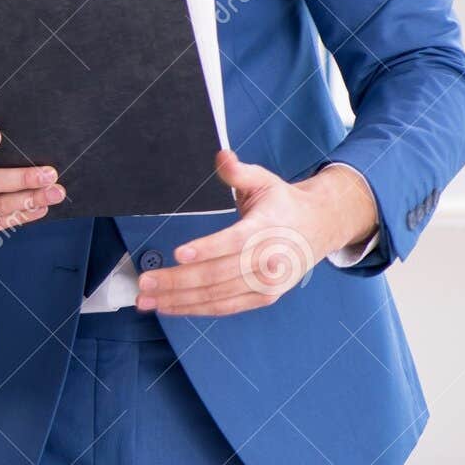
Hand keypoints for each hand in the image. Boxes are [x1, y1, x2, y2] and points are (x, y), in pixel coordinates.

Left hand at [134, 148, 377, 317]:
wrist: (319, 228)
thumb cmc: (283, 203)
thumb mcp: (264, 181)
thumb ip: (238, 172)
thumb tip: (221, 156)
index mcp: (267, 227)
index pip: (235, 241)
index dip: (207, 249)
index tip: (178, 253)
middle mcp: (268, 260)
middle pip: (218, 274)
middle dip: (178, 280)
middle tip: (145, 282)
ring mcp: (267, 284)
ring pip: (217, 295)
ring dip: (179, 300)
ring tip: (147, 300)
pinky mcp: (264, 298)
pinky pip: (225, 307)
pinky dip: (196, 309)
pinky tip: (170, 307)